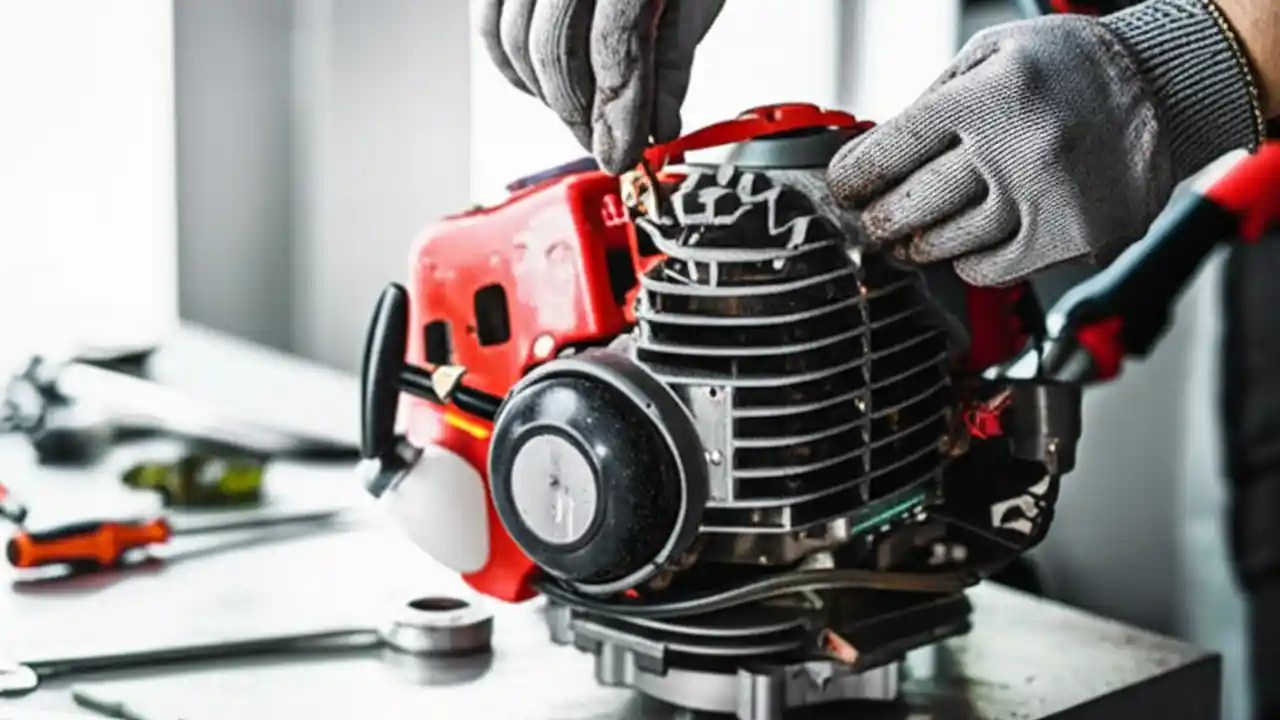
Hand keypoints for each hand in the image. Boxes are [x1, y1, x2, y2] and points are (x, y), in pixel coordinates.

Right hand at [479, 0, 723, 173]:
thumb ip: (673, 56)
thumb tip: (657, 125)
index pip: (614, 52)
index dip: (617, 116)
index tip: (621, 154)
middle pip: (554, 51)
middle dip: (577, 113)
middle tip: (599, 143)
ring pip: (513, 41)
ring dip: (543, 93)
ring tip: (576, 116)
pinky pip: (488, 19)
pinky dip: (508, 60)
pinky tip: (537, 81)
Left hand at [829, 1, 1261, 285]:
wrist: (1164, 87)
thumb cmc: (1071, 68)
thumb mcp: (991, 53)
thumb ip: (932, 100)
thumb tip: (876, 152)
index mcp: (989, 97)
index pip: (890, 150)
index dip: (853, 176)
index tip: (845, 188)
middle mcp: (1017, 149)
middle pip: (912, 205)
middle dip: (880, 217)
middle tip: (874, 218)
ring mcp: (1047, 199)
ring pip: (946, 243)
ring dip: (919, 242)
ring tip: (914, 232)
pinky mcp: (1074, 238)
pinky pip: (991, 269)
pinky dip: (967, 261)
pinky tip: (966, 242)